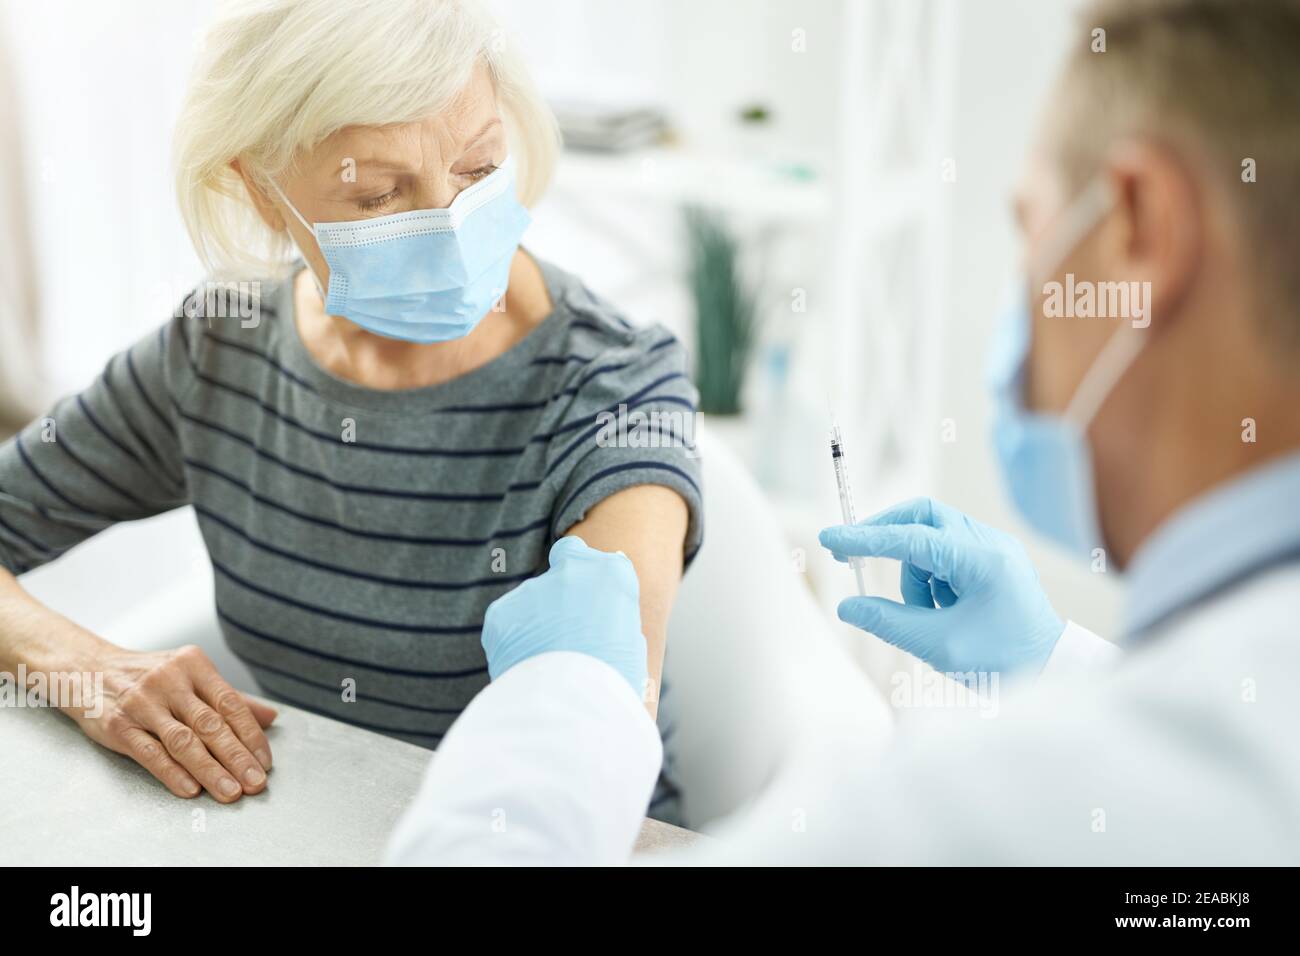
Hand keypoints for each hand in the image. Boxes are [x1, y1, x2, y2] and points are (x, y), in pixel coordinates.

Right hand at [69, 643, 276, 801]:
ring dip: (210, 770)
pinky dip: (172, 773)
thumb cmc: (151, 677)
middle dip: (236, 757)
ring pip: (182, 741)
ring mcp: (142, 703)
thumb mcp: (191, 676)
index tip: (265, 762)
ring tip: (230, 791)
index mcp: (193, 665)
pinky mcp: (118, 725)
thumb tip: (271, 716)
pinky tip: (191, 788)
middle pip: (210, 724)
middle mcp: (169, 681)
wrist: (89, 671)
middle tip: (255, 782)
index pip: (230, 703)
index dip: (251, 735)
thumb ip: (230, 698)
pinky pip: (150, 753)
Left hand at [482, 536, 648, 697]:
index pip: (587, 555)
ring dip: (535, 626)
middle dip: (558, 601)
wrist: (575, 706)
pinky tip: (528, 669)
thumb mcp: (630, 644)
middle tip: (564, 640)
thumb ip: (613, 617)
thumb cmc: (616, 681)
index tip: (581, 597)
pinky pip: (507, 627)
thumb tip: (600, 614)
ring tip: (548, 666)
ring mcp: (532, 589)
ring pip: (530, 605)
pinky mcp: (501, 613)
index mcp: (611, 573)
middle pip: (558, 576)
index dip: (580, 577)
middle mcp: (570, 571)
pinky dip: (513, 645)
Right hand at [819, 497, 1064, 676]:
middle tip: (853, 557)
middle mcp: (991, 544)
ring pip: (932, 536)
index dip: (864, 539)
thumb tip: (848, 607)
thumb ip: (888, 622)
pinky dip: (930, 576)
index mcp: (982, 560)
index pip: (909, 538)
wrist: (1054, 673)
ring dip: (911, 568)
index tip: (829, 539)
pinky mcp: (994, 560)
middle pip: (922, 515)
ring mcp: (995, 548)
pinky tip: (940, 611)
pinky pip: (947, 553)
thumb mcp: (939, 647)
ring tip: (922, 613)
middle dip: (885, 534)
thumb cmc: (1004, 663)